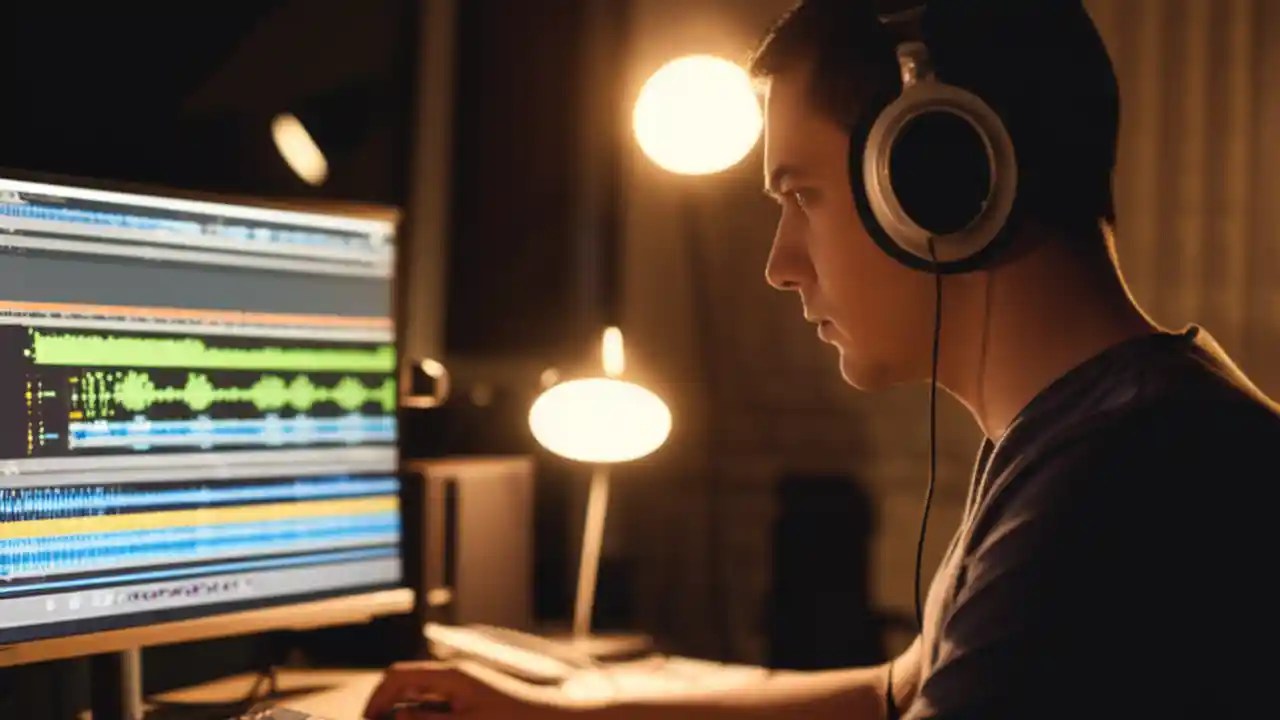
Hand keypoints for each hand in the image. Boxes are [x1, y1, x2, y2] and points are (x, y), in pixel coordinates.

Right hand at [362, 660, 578, 719]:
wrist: (550, 718)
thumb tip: (395, 717)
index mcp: (450, 675)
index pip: (397, 675)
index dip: (377, 698)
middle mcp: (453, 676)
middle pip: (405, 686)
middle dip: (389, 709)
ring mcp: (461, 687)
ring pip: (420, 699)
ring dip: (408, 715)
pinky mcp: (469, 700)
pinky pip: (437, 706)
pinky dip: (427, 715)